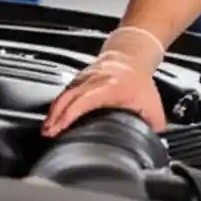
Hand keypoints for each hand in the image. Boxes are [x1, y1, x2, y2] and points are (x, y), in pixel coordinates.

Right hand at [42, 50, 165, 135]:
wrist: (132, 56)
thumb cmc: (139, 81)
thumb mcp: (152, 104)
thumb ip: (153, 126)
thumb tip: (153, 145)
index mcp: (112, 87)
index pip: (87, 99)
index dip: (72, 113)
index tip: (61, 127)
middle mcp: (95, 80)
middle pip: (70, 96)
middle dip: (57, 115)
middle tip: (49, 133)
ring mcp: (85, 78)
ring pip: (65, 94)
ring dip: (54, 112)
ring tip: (47, 129)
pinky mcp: (79, 79)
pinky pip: (64, 92)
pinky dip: (57, 106)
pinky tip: (53, 118)